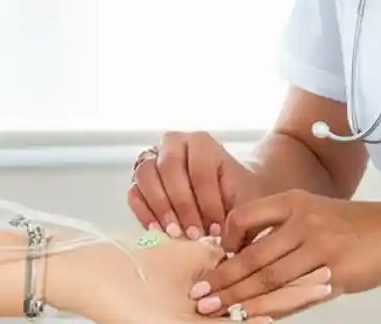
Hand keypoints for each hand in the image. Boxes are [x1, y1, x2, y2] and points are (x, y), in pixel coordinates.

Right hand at [128, 132, 265, 240]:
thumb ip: (238, 214)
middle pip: (168, 168)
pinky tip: (158, 232)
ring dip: (160, 207)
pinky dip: (144, 213)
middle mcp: (173, 144)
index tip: (216, 229)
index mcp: (201, 142)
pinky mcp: (139, 182)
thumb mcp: (246, 200)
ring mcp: (152, 159)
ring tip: (176, 233)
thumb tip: (225, 238)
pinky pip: (134, 194)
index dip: (207, 201)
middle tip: (194, 234)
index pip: (200, 168)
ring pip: (146, 176)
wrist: (226, 197)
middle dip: (183, 204)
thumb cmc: (238, 196)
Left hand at [188, 190, 380, 319]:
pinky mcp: (336, 275)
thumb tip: (243, 256)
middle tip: (200, 295)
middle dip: (224, 280)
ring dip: (240, 299)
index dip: (226, 239)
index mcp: (294, 202)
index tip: (216, 259)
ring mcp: (320, 250)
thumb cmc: (355, 225)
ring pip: (270, 280)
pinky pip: (296, 297)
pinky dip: (272, 310)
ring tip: (216, 310)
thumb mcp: (315, 211)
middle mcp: (304, 223)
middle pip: (253, 256)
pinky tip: (253, 318)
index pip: (245, 216)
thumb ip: (283, 228)